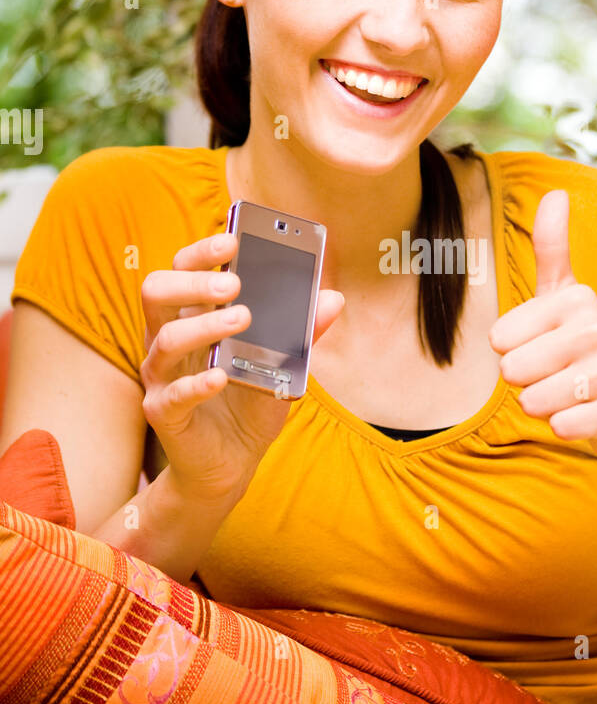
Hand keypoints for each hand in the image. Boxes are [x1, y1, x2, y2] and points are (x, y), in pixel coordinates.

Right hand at [140, 231, 344, 504]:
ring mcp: (161, 376)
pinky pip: (172, 394)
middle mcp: (168, 340)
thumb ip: (302, 332)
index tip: (233, 239)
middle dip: (194, 281)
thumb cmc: (250, 404)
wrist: (231, 465)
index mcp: (191, 317)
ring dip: (204, 325)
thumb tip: (333, 297)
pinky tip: (222, 377)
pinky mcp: (164, 413)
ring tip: (243, 320)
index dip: (201, 251)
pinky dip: (198, 383)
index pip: (181, 269)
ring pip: (166, 339)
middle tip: (234, 284)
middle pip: (156, 291)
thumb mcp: (283, 365)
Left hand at [487, 189, 596, 468]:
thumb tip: (555, 193)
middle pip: (512, 370)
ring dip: (545, 406)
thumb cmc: (585, 349)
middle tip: (557, 375)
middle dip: (527, 382)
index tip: (543, 347)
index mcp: (577, 299)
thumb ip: (553, 247)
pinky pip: (560, 426)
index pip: (499, 338)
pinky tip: (585, 416)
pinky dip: (565, 427)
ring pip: (532, 401)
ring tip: (571, 394)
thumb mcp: (566, 296)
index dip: (513, 351)